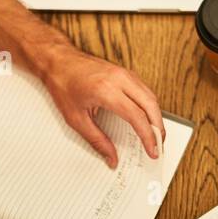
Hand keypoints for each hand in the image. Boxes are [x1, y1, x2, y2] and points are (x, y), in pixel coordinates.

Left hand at [39, 46, 164, 167]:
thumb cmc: (63, 85)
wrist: (58, 61)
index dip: (148, 136)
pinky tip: (146, 117)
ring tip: (154, 134)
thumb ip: (97, 140)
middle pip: (151, 105)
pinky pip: (144, 89)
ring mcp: (124, 73)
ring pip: (150, 96)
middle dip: (158, 128)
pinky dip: (149, 105)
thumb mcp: (76, 119)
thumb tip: (111, 157)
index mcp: (106, 90)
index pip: (137, 116)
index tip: (152, 151)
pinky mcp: (124, 71)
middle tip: (158, 145)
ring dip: (156, 116)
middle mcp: (119, 79)